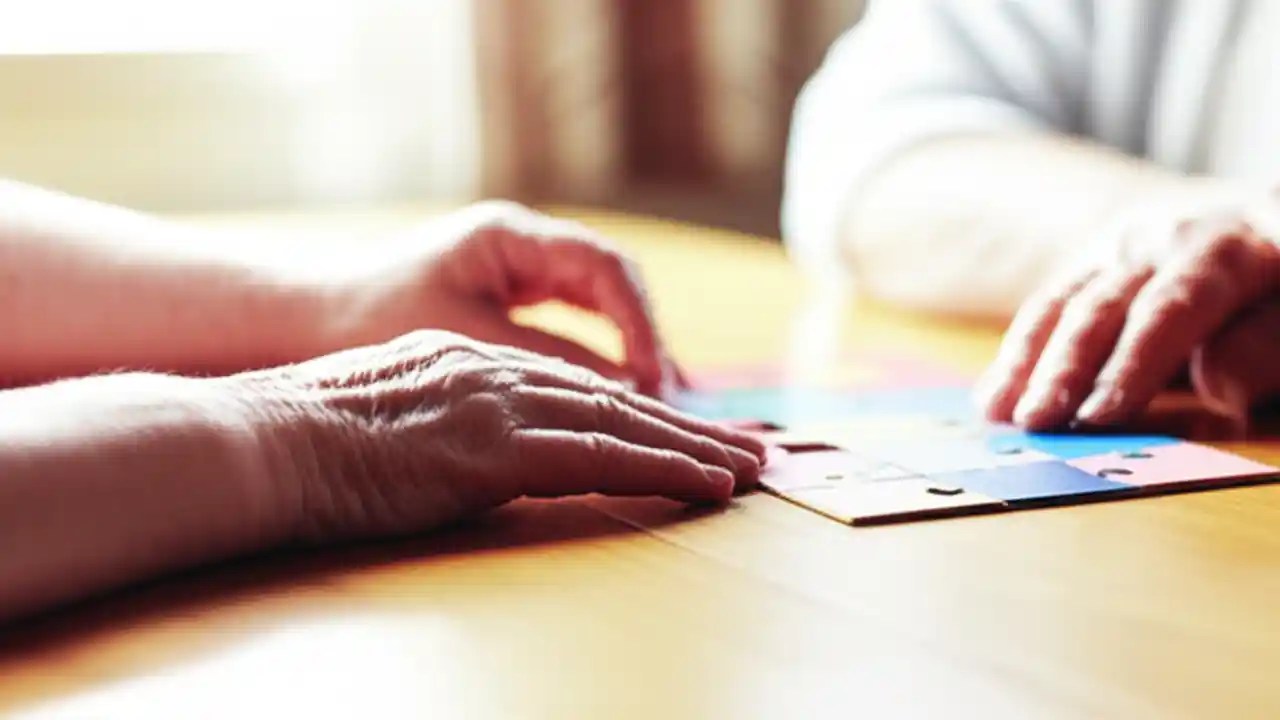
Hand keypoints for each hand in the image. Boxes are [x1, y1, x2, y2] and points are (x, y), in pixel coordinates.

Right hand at [228, 330, 763, 542]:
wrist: (262, 443)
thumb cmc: (305, 442)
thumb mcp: (387, 414)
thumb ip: (445, 419)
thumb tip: (468, 448)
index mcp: (471, 363)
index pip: (575, 387)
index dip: (640, 411)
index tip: (686, 431)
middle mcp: (496, 372)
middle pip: (615, 396)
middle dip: (689, 424)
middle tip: (750, 445)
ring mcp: (499, 405)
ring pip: (623, 422)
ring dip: (695, 447)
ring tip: (750, 467)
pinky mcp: (497, 446)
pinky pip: (601, 457)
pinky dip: (664, 468)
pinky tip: (708, 484)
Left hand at [323, 201, 680, 396]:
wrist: (305, 318)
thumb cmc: (370, 321)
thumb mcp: (463, 342)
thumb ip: (545, 358)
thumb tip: (625, 390)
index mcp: (509, 237)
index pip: (603, 268)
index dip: (638, 323)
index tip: (654, 378)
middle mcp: (521, 245)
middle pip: (612, 284)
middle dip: (647, 339)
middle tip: (670, 395)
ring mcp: (515, 270)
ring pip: (598, 306)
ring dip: (630, 352)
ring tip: (663, 405)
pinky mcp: (506, 301)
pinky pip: (571, 326)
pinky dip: (598, 361)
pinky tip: (619, 400)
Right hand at [976, 182, 1279, 428]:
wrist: (1260, 224)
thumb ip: (1273, 345)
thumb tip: (1219, 390)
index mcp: (1247, 243)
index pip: (1181, 303)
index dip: (1140, 359)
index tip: (1104, 413)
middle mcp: (1181, 234)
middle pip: (1117, 304)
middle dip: (1074, 366)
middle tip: (1040, 423)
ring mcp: (1132, 244)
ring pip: (1075, 306)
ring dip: (1038, 365)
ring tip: (1009, 417)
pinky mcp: (1095, 261)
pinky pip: (1051, 306)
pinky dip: (1019, 356)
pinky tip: (994, 400)